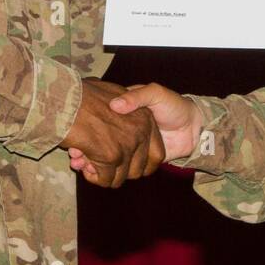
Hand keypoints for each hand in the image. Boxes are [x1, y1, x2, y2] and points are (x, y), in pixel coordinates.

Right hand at [68, 82, 201, 181]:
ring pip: (99, 155)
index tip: (74, 129)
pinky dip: (98, 170)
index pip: (98, 121)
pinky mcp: (132, 161)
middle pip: (94, 140)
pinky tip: (86, 167)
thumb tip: (116, 105)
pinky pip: (112, 168)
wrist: (192, 127)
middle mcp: (121, 131)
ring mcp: (125, 146)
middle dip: (81, 147)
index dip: (86, 126)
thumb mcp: (155, 94)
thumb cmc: (173, 106)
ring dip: (86, 158)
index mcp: (124, 115)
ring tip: (77, 159)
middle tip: (72, 150)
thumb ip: (138, 97)